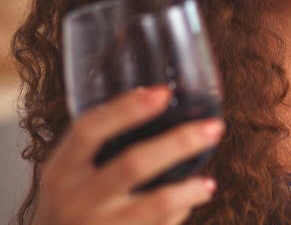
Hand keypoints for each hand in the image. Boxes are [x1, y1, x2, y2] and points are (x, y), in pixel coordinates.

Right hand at [33, 86, 224, 224]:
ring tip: (208, 183)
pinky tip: (190, 201)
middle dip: (180, 142)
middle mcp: (75, 200)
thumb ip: (99, 145)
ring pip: (158, 203)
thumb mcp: (67, 174)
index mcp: (61, 171)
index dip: (126, 109)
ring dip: (190, 189)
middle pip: (133, 164)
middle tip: (215, 127)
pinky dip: (180, 212)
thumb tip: (159, 100)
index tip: (163, 92)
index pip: (89, 130)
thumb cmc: (68, 203)